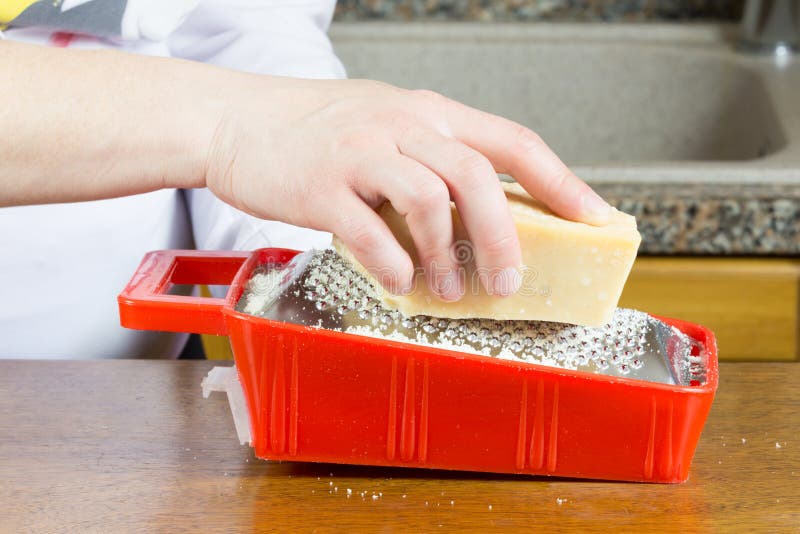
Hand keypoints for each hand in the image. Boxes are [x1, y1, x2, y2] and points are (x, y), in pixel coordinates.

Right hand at [204, 77, 612, 300]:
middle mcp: (402, 125)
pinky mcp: (321, 185)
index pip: (511, 142)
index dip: (560, 182)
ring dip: (448, 257)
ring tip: (448, 291)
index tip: (595, 219)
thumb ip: (433, 162)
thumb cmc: (319, 133)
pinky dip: (394, 264)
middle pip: (477, 177)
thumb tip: (484, 218)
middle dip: (505, 238)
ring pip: (430, 202)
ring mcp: (361, 152)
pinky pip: (371, 231)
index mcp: (428, 113)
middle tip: (508, 282)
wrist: (239, 122)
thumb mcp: (386, 128)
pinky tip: (399, 280)